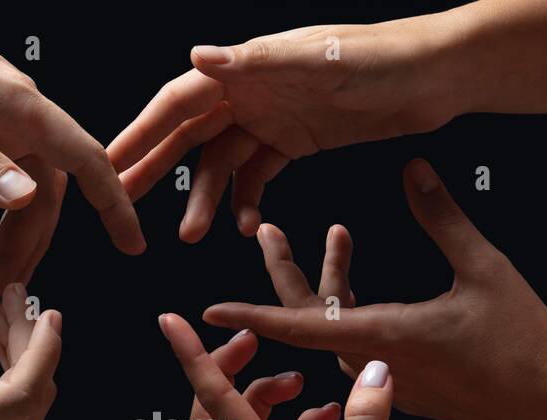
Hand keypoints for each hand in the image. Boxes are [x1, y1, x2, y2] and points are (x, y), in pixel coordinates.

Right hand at [108, 18, 465, 241]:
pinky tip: (247, 226)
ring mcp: (274, 116)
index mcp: (247, 68)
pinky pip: (260, 174)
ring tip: (192, 236)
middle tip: (122, 204)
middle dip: (155, 169)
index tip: (109, 163)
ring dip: (205, 197)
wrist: (437, 74)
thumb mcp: (318, 61)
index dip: (141, 133)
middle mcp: (253, 90)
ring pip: (223, 162)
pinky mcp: (299, 139)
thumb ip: (255, 64)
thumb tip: (197, 57)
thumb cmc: (383, 57)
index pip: (178, 102)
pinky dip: (248, 200)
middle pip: (188, 133)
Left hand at [160, 311, 450, 419]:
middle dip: (223, 368)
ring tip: (299, 378)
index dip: (193, 360)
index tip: (170, 321)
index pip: (218, 403)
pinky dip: (299, 414)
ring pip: (248, 419)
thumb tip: (371, 369)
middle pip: (215, 411)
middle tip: (251, 340)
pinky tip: (330, 411)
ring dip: (265, 389)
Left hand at [202, 159, 546, 419]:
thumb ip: (442, 218)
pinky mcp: (406, 389)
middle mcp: (374, 367)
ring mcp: (390, 382)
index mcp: (383, 340)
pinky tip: (358, 278)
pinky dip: (351, 310)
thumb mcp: (484, 269)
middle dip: (286, 272)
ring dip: (328, 285)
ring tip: (335, 233)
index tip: (205, 308)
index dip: (252, 313)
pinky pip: (359, 349)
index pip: (300, 327)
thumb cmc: (525, 342)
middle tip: (267, 229)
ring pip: (337, 333)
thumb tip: (412, 168)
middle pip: (310, 322)